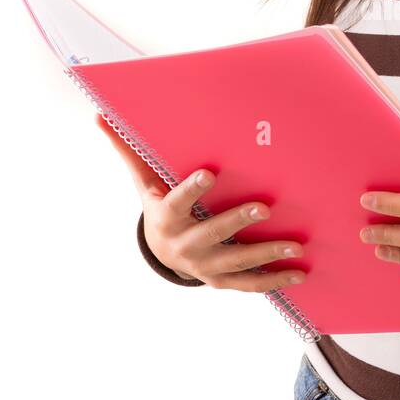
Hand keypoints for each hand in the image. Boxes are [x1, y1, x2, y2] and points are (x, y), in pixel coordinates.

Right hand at [96, 114, 307, 291]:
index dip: (191, 190)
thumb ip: (129, 151)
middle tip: (264, 207)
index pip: (177, 202)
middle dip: (237, 221)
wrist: (162, 251)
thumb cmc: (159, 204)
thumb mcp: (143, 181)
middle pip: (212, 234)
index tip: (210, 173)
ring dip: (265, 254)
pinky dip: (273, 280)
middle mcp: (184, 245)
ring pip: (236, 263)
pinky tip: (298, 273)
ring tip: (293, 245)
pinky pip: (248, 284)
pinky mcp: (221, 281)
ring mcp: (204, 266)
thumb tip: (100, 115)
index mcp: (166, 218)